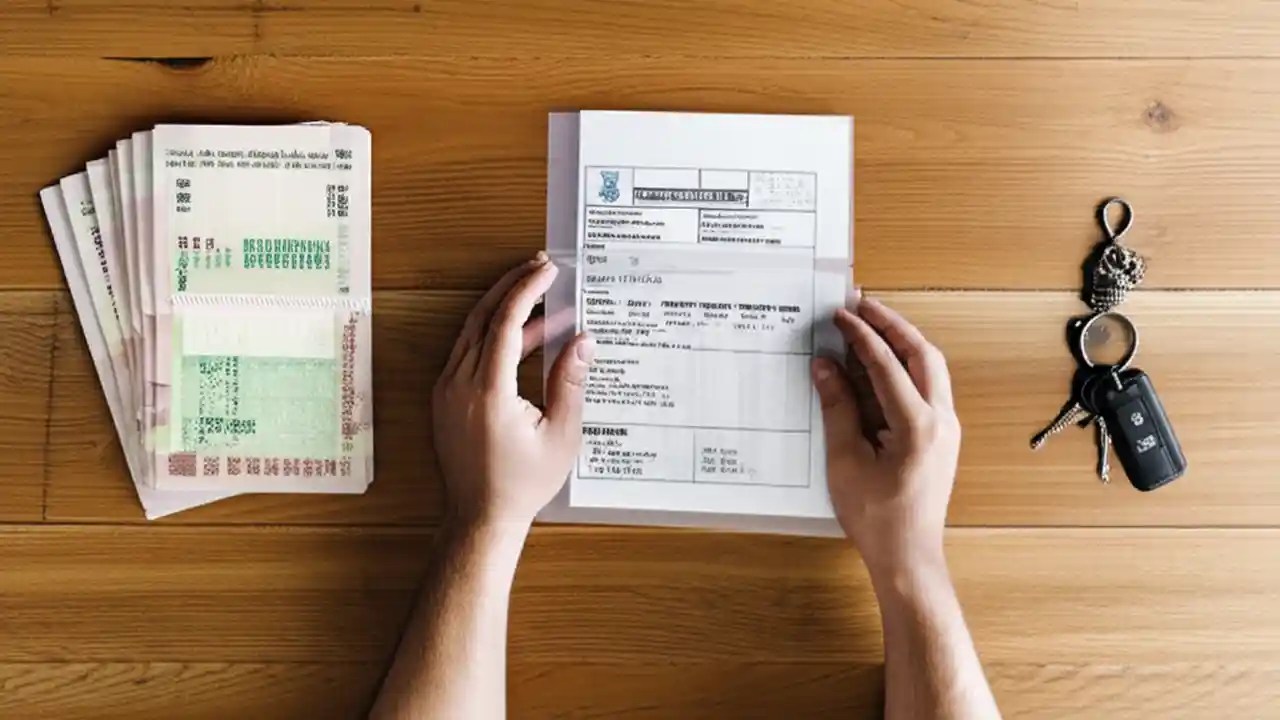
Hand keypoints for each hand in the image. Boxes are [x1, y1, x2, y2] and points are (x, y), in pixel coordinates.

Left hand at [432, 252, 594, 530]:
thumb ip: (570, 382)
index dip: (528, 291)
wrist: (481, 516)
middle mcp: (460, 384)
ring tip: (537, 296)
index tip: (547, 271)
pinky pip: (467, 352)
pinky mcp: (445, 398)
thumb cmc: (522, 483)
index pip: (506, 322)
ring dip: (502, 309)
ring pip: (472, 332)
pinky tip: (523, 336)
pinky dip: (493, 335)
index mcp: (488, 390)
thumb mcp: (560, 434)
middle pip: (483, 316)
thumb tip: (583, 340)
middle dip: (512, 286)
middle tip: (539, 267)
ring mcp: (447, 390)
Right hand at [811, 296, 959, 578]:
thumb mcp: (846, 460)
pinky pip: (926, 388)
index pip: (887, 365)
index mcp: (918, 426)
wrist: (908, 556)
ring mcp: (946, 428)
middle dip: (891, 324)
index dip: (861, 336)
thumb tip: (825, 366)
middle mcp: (941, 421)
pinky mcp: (941, 437)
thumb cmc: (877, 518)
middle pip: (921, 354)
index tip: (840, 315)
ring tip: (870, 323)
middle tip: (861, 304)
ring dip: (901, 342)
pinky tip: (878, 365)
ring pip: (929, 367)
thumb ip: (837, 408)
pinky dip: (904, 367)